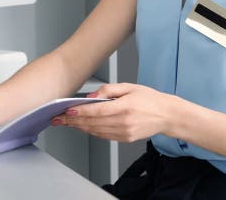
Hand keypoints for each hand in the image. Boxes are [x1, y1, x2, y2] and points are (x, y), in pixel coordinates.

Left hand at [51, 83, 175, 142]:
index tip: (67, 111)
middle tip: (59, 119)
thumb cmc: (150, 99)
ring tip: (66, 123)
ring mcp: (125, 133)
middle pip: (93, 123)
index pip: (97, 111)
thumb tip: (91, 97)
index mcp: (125, 107)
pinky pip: (103, 136)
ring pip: (96, 131)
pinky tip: (83, 126)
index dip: (80, 112)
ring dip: (80, 127)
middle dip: (73, 121)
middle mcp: (124, 122)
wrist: (167, 115)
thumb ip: (109, 90)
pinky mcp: (125, 139)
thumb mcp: (130, 87)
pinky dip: (91, 131)